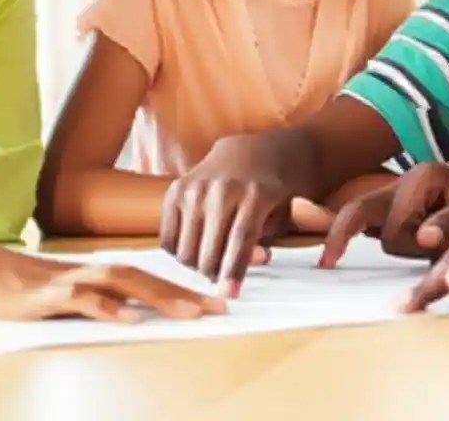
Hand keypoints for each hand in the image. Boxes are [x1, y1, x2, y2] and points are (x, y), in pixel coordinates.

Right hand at [0, 240, 224, 321]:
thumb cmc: (16, 287)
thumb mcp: (64, 294)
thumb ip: (98, 298)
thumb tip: (137, 311)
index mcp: (98, 271)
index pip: (152, 275)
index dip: (187, 283)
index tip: (220, 295)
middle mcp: (90, 270)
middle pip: (149, 277)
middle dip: (188, 291)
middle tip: (222, 306)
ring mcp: (69, 280)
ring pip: (124, 283)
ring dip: (160, 296)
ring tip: (191, 312)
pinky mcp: (46, 294)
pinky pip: (83, 301)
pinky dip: (109, 309)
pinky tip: (130, 319)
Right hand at [158, 136, 293, 295]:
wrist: (248, 155)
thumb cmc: (268, 192)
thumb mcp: (280, 214)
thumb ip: (266, 240)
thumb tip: (255, 260)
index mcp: (255, 192)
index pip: (240, 238)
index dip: (234, 270)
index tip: (231, 294)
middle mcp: (222, 188)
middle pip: (210, 250)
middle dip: (216, 274)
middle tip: (223, 278)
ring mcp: (195, 188)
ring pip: (187, 250)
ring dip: (198, 267)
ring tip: (211, 262)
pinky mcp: (175, 190)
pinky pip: (168, 239)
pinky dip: (179, 253)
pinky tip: (195, 247)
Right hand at [317, 163, 448, 267]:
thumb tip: (424, 239)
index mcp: (421, 179)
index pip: (394, 228)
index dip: (411, 248)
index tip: (435, 249)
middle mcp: (404, 183)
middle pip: (361, 214)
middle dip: (356, 236)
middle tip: (334, 261)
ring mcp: (402, 197)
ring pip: (371, 227)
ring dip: (396, 244)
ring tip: (437, 246)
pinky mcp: (405, 209)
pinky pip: (379, 227)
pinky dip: (381, 239)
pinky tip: (362, 248)